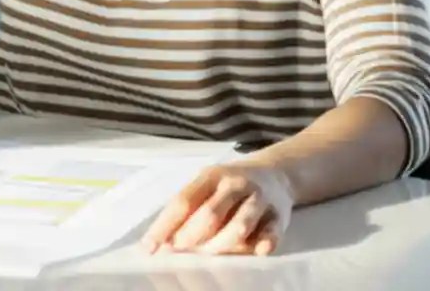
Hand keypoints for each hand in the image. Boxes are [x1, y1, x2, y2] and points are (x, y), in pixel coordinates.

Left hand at [140, 161, 293, 255]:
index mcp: (211, 176)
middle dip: (190, 236)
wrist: (275, 174)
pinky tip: (257, 251)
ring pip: (239, 225)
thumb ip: (188, 208)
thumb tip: (162, 241)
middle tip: (176, 250)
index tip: (150, 246)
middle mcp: (235, 185)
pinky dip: (264, 243)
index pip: (183, 202)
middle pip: (210, 214)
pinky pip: (271, 232)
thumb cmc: (229, 185)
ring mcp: (258, 200)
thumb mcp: (206, 185)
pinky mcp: (279, 216)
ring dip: (220, 244)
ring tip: (207, 254)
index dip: (165, 226)